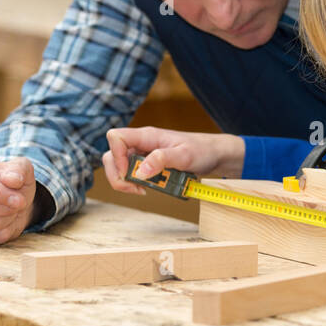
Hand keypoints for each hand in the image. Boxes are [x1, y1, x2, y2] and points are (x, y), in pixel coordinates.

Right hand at [0, 157, 37, 244]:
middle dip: (3, 208)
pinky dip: (5, 230)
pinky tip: (9, 219)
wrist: (13, 200)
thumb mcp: (21, 168)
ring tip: (14, 209)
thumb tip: (13, 180)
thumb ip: (19, 170)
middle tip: (20, 204)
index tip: (19, 199)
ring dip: (6, 218)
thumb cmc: (13, 181)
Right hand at [102, 127, 245, 195]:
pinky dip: (135, 183)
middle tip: (135, 188)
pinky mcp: (148, 164)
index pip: (116, 137)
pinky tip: (147, 188)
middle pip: (111, 155)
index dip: (116, 156)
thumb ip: (162, 160)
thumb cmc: (202, 150)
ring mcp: (143, 153)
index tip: (130, 173)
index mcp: (147, 135)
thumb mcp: (185, 155)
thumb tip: (140, 171)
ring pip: (119, 166)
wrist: (214, 154)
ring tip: (142, 190)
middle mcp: (141, 143)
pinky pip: (132, 173)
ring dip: (125, 182)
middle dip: (117, 175)